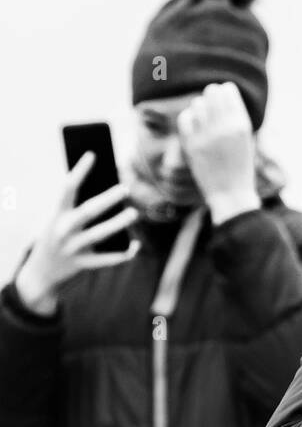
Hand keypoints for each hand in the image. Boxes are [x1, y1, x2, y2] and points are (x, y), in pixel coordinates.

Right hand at [14, 153, 139, 314]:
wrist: (40, 273)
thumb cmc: (57, 236)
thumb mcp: (60, 220)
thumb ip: (79, 207)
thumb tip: (110, 188)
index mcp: (57, 215)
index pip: (68, 189)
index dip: (80, 171)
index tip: (92, 154)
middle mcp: (64, 231)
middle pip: (88, 212)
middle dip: (107, 200)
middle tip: (125, 188)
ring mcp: (73, 249)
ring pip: (99, 235)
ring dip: (118, 224)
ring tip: (133, 213)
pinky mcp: (83, 265)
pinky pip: (107, 260)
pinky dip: (124, 253)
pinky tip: (136, 245)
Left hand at [177, 82, 259, 224]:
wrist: (231, 194)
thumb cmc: (241, 166)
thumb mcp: (247, 138)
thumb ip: (236, 118)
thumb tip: (223, 97)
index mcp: (241, 124)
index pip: (228, 90)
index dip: (224, 91)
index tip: (222, 97)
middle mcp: (224, 127)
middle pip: (211, 92)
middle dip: (210, 96)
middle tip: (210, 103)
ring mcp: (207, 136)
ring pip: (196, 103)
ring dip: (199, 106)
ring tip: (202, 115)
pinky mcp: (192, 145)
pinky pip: (185, 119)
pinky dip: (188, 117)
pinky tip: (193, 124)